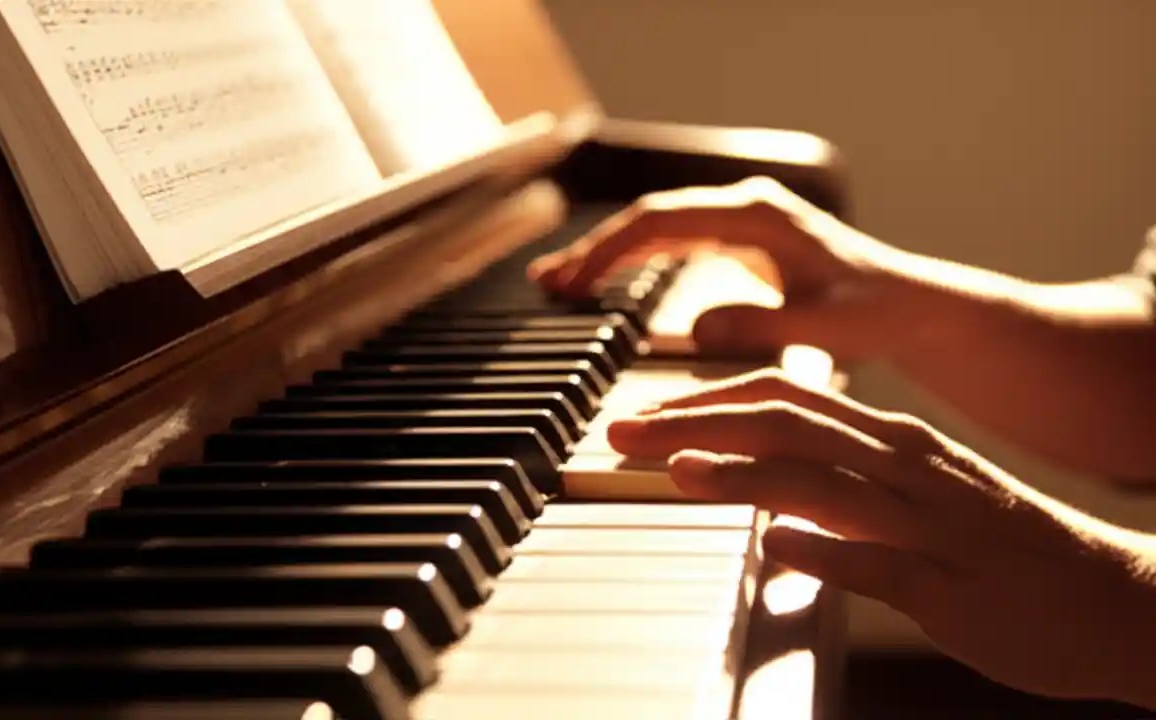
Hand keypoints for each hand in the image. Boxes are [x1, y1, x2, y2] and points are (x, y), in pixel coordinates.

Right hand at [527, 177, 922, 359]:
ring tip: (559, 282)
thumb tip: (700, 328)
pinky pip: (674, 242)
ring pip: (657, 227)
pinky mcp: (741, 240)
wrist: (910, 306)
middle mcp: (745, 208)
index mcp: (757, 216)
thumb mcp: (825, 326)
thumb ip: (764, 324)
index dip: (612, 250)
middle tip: (548, 283)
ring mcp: (742, 221)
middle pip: (650, 218)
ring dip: (609, 253)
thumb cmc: (874, 313)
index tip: (575, 281)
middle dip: (596, 249)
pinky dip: (635, 260)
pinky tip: (605, 281)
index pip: (663, 221)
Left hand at [607, 368, 1155, 708]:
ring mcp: (924, 524)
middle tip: (625, 433)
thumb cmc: (1006, 551)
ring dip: (741, 473)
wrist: (1114, 597)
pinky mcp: (945, 585)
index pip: (785, 396)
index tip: (646, 414)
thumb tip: (768, 497)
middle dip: (697, 422)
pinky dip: (818, 549)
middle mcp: (904, 468)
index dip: (707, 400)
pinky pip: (875, 563)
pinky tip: (769, 545)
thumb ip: (846, 486)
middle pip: (785, 423)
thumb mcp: (920, 498)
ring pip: (821, 479)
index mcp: (893, 443)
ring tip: (675, 470)